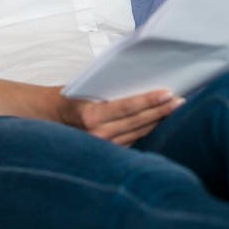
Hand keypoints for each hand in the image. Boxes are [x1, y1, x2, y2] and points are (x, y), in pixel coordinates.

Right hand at [58, 88, 184, 145]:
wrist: (48, 119)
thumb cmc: (69, 97)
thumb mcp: (85, 87)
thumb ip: (110, 86)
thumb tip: (139, 74)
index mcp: (91, 117)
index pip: (127, 107)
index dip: (150, 101)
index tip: (168, 93)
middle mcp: (97, 136)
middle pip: (138, 122)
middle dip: (161, 111)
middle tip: (181, 100)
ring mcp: (102, 148)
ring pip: (138, 133)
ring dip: (158, 121)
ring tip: (176, 109)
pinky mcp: (106, 154)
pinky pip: (132, 141)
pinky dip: (147, 131)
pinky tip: (161, 122)